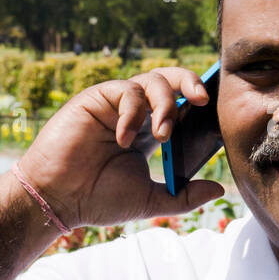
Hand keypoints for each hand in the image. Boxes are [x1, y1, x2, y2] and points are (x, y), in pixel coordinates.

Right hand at [14, 67, 223, 227]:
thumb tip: (220, 189)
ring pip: (153, 80)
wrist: (58, 199)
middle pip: (171, 80)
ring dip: (165, 104)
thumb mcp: (151, 199)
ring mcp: (116, 104)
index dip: (199, 102)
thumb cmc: (98, 199)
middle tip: (203, 100)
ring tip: (162, 134)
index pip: (183, 105)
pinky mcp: (97, 98)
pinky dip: (132, 112)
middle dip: (191, 83)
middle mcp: (135, 113)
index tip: (216, 111)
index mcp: (149, 132)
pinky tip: (124, 139)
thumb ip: (185, 196)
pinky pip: (126, 90)